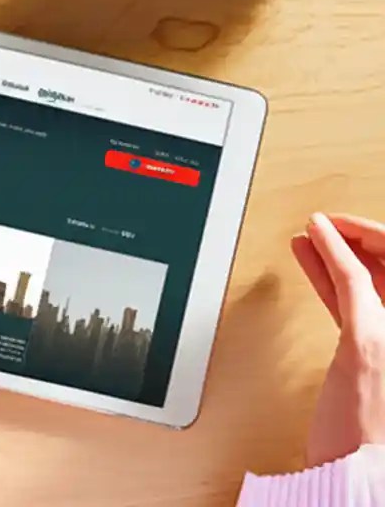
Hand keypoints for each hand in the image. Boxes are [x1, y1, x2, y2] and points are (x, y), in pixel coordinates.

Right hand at [291, 213, 384, 465]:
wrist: (354, 467)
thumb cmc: (369, 424)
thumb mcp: (364, 341)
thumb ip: (352, 285)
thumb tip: (329, 235)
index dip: (365, 231)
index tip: (330, 220)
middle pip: (384, 264)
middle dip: (352, 239)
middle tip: (322, 224)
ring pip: (364, 278)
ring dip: (336, 254)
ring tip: (310, 236)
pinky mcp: (365, 347)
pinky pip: (347, 299)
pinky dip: (327, 277)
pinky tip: (310, 261)